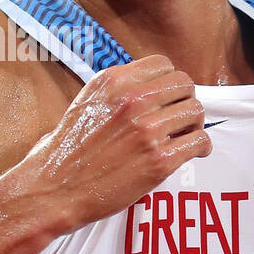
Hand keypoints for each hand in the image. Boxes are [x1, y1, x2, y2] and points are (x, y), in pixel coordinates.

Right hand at [12, 54, 211, 233]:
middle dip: (185, 100)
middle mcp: (133, 100)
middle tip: (180, 117)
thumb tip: (147, 88)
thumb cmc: (65, 151)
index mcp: (114, 81)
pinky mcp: (159, 160)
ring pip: (196, 112)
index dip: (168, 81)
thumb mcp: (85, 103)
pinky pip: (199, 142)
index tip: (167, 96)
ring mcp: (148, 130)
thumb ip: (117, 91)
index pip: (163, 64)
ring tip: (186, 136)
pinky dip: (201, 147)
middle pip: (184, 85)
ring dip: (194, 124)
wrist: (52, 189)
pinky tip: (193, 152)